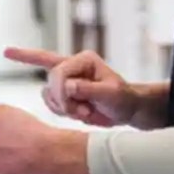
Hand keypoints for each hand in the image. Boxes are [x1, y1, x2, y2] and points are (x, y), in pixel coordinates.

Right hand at [5, 47, 140, 127]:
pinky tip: (77, 113)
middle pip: (51, 80)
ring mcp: (67, 79)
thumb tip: (68, 85)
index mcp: (84, 60)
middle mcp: (73, 65)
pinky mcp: (63, 92)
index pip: (60, 71)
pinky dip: (60, 111)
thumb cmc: (123, 98)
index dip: (61, 90)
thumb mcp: (110, 94)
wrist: (126, 110)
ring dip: (63, 107)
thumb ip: (88, 89)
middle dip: (64, 101)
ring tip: (84, 112)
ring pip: (48, 92)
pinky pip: (49, 101)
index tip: (71, 107)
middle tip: (83, 112)